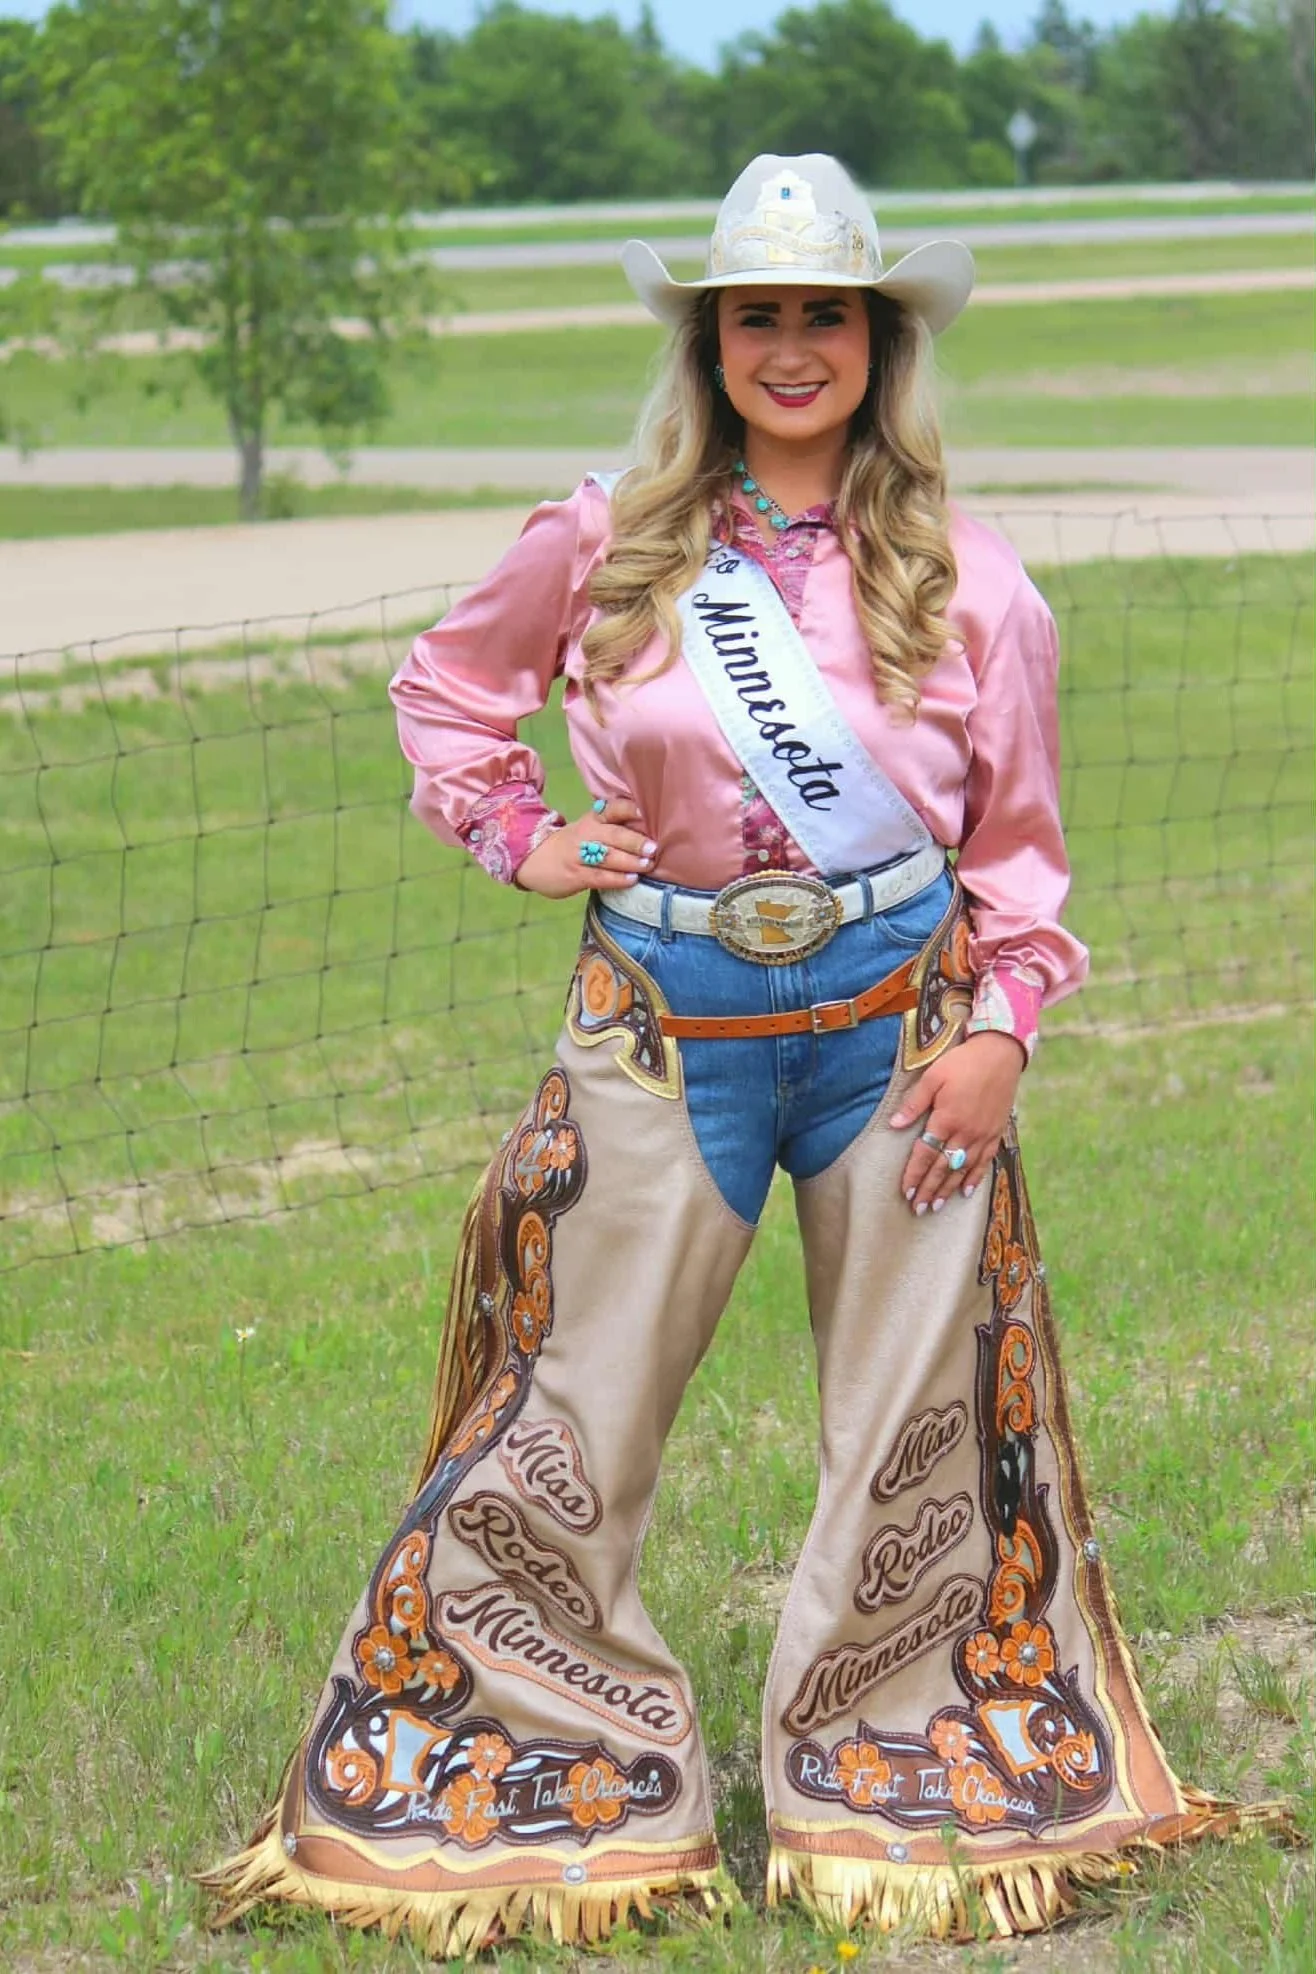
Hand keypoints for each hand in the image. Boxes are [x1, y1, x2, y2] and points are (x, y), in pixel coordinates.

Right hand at [516, 796, 656, 898]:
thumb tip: (649, 832)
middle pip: (613, 835)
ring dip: (630, 861)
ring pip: (608, 857)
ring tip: (647, 864)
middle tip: (653, 848)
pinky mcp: (576, 875)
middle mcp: (586, 834)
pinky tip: (632, 880)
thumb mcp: (587, 829)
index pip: (612, 809)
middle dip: (634, 841)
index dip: (628, 809)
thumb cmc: (571, 844)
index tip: (645, 812)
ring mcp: (579, 856)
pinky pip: (600, 877)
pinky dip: (617, 879)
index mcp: (592, 819)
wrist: (533, 859)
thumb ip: (613, 828)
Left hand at [889, 1032, 1025, 1214]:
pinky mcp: (996, 1132)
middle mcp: (965, 1132)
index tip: (905, 1192)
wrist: (1000, 1054)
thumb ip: (914, 1104)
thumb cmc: (962, 1062)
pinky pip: (985, 1161)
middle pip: (943, 1167)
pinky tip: (967, 1191)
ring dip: (949, 1189)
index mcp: (946, 1118)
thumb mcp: (932, 1077)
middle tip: (918, 1209)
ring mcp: (983, 1134)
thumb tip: (894, 1125)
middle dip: (929, 1189)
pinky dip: (975, 1177)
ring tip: (936, 1205)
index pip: (926, 1154)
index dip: (914, 1174)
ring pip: (963, 1169)